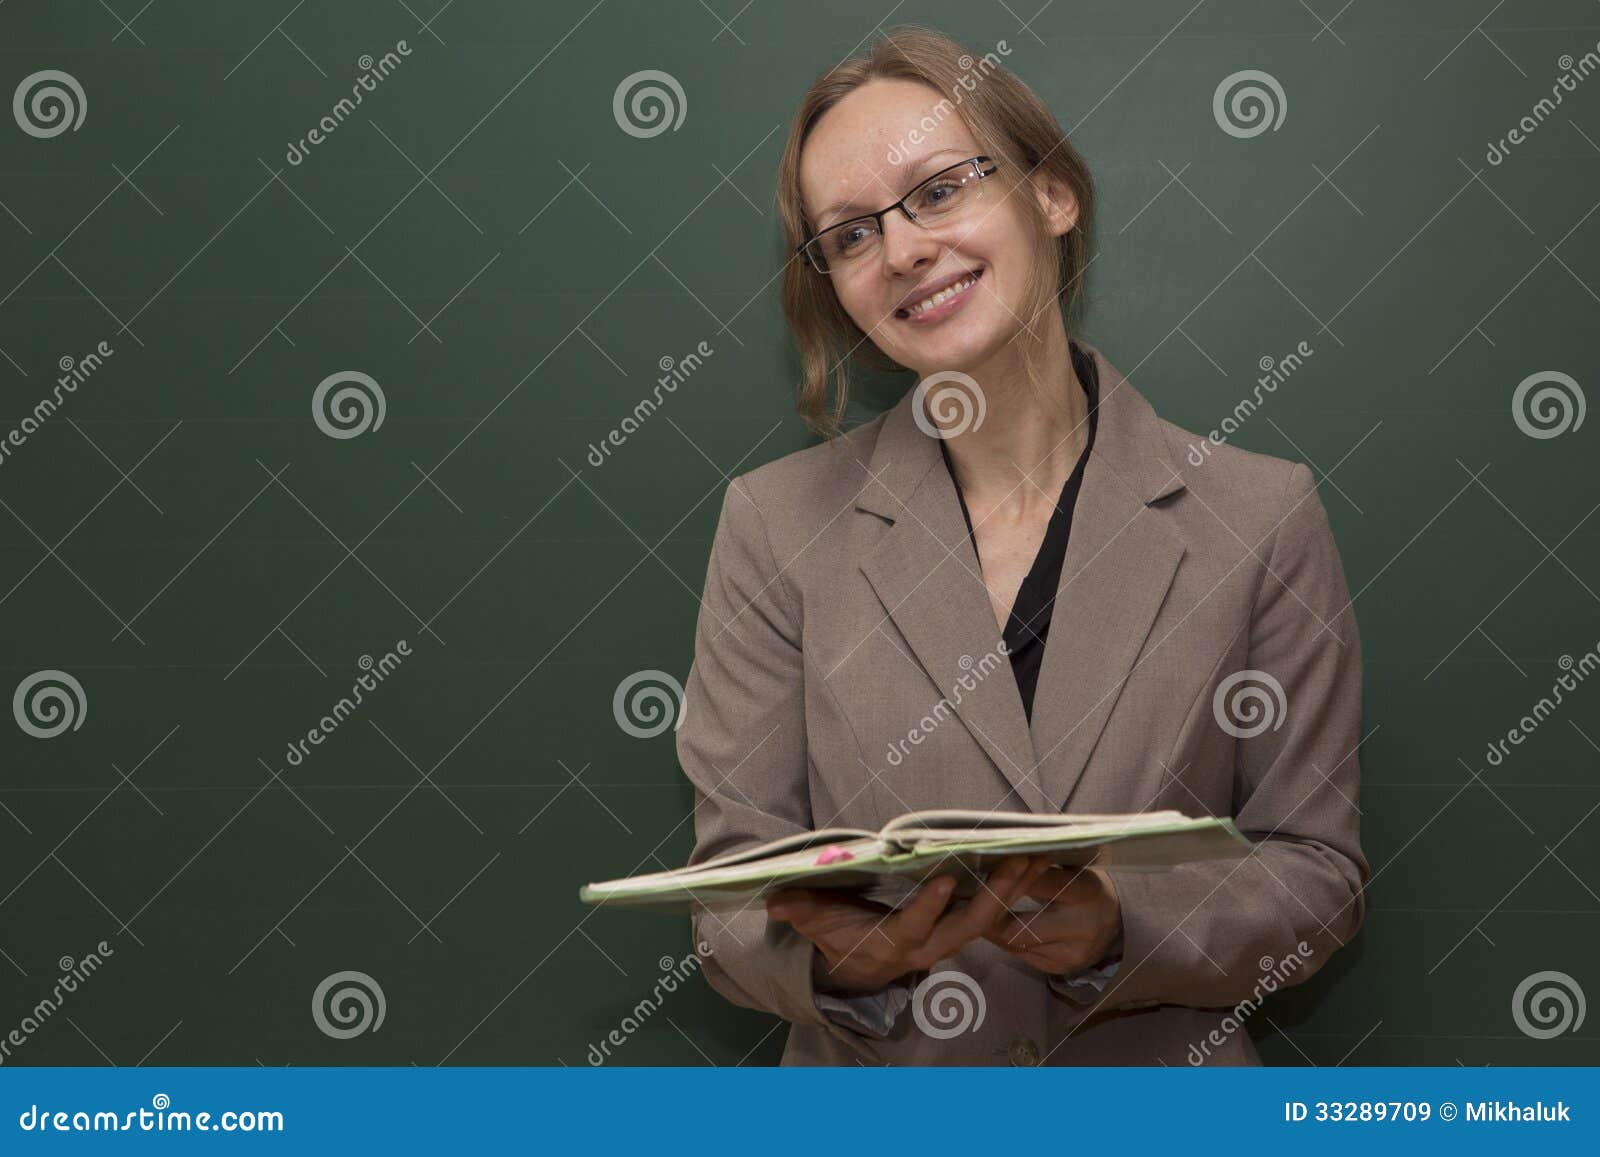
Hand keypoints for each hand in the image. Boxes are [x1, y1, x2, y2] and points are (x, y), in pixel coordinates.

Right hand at [766, 854, 1052, 992]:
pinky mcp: (961, 929)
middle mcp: (928, 946)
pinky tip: (1033, 863)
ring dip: (1013, 890)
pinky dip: (1014, 891)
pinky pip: (993, 913)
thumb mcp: (816, 924)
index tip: (946, 879)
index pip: (914, 927)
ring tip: (1037, 856)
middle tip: (1019, 862)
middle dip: (995, 896)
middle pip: (967, 926)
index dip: (929, 907)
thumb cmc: (838, 936)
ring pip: (988, 920)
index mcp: (893, 943)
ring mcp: (949, 939)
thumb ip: (800, 910)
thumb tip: (774, 899)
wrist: (860, 968)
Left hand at [983, 864, 1122, 975]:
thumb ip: (1039, 870)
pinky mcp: (1061, 968)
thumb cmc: (1084, 888)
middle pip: (1020, 926)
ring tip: (972, 911)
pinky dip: (1004, 939)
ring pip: (1015, 943)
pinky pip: (1021, 954)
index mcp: (1086, 891)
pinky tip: (992, 926)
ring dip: (992, 927)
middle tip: (966, 900)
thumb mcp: (1069, 870)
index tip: (981, 872)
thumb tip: (994, 864)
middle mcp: (1082, 927)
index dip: (1007, 878)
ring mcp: (1072, 954)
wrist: (1115, 921)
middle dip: (990, 913)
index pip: (1039, 885)